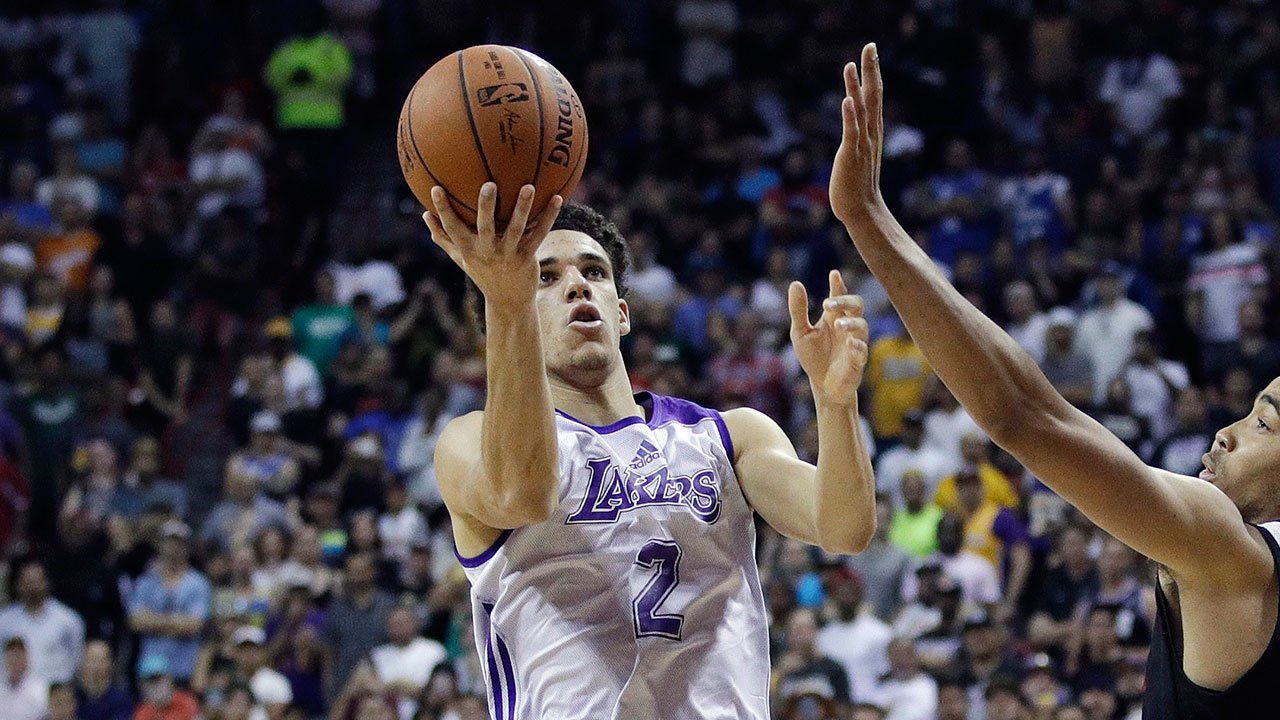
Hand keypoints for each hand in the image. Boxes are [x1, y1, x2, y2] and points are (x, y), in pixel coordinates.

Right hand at [423, 182, 562, 310]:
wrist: (508, 301)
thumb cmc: (482, 272)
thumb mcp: (461, 257)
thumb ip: (443, 237)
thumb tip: (424, 214)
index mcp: (468, 248)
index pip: (452, 227)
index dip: (443, 210)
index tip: (436, 189)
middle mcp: (487, 250)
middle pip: (485, 225)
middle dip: (486, 205)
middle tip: (489, 184)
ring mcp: (508, 253)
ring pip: (515, 228)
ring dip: (523, 207)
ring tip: (529, 186)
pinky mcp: (527, 256)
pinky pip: (539, 233)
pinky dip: (549, 216)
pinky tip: (558, 198)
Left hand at [788, 270, 869, 406]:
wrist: (823, 386)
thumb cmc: (814, 357)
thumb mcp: (800, 332)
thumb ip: (798, 310)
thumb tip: (795, 283)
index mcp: (834, 317)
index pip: (839, 296)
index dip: (838, 285)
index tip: (833, 274)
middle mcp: (847, 327)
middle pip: (856, 305)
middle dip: (845, 301)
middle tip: (828, 304)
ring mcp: (855, 343)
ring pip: (862, 326)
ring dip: (851, 323)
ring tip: (837, 324)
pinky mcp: (858, 361)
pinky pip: (863, 351)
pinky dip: (857, 346)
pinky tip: (849, 342)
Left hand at [829, 43, 887, 227]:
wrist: (861, 210)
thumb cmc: (857, 183)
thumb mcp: (859, 152)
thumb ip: (858, 135)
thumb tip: (855, 122)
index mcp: (872, 130)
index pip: (874, 96)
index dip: (873, 73)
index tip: (871, 51)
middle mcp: (870, 133)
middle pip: (873, 96)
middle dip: (871, 70)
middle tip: (870, 46)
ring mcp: (862, 143)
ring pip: (861, 109)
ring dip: (856, 87)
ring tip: (852, 64)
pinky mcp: (851, 155)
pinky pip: (851, 132)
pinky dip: (850, 116)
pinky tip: (847, 99)